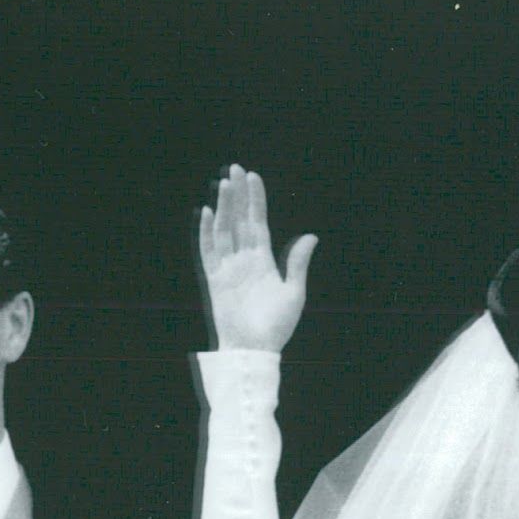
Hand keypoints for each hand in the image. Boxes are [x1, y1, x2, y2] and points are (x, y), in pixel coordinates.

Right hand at [197, 165, 316, 353]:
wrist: (255, 350)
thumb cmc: (276, 326)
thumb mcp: (294, 292)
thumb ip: (298, 263)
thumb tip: (311, 236)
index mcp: (263, 260)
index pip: (258, 222)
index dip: (256, 200)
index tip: (253, 176)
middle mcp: (244, 259)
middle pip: (239, 220)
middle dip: (238, 195)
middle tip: (234, 168)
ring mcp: (228, 268)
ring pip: (224, 229)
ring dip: (224, 206)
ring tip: (225, 183)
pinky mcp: (214, 279)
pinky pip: (209, 251)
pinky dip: (207, 232)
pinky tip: (208, 212)